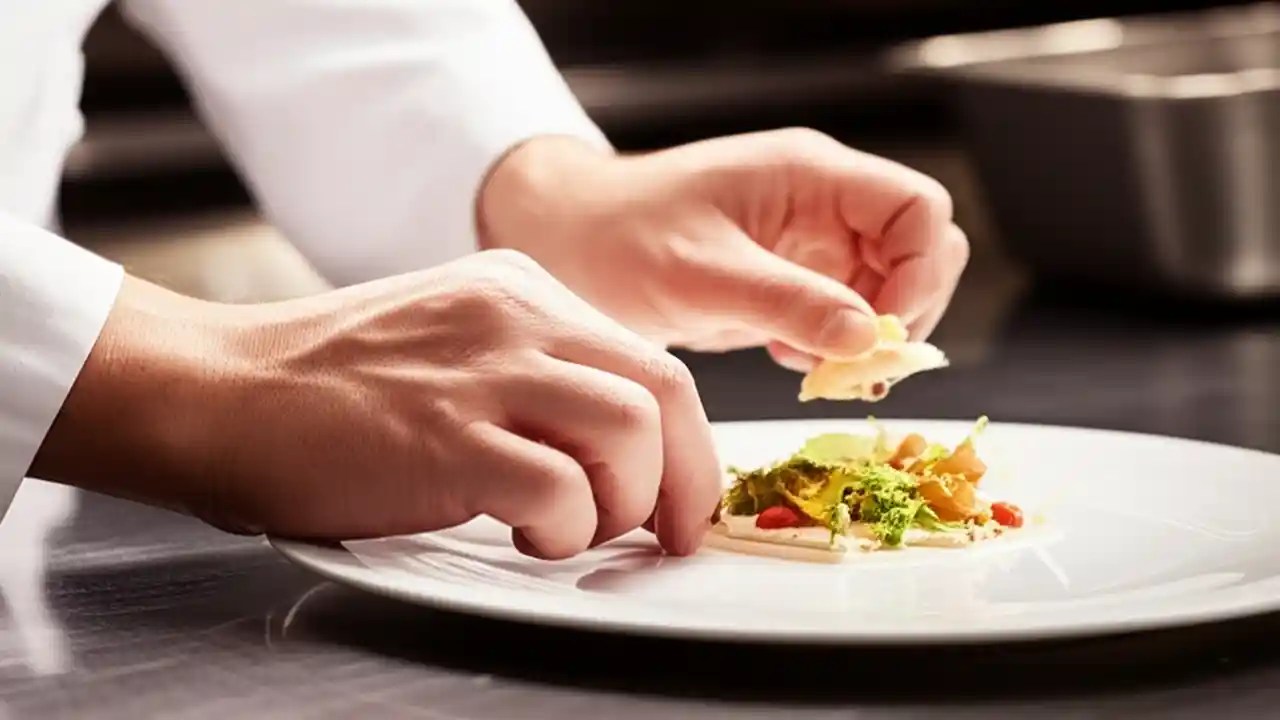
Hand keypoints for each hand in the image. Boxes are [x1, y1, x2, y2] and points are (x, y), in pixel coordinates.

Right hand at [32, 251, 720, 558]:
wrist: (218, 391)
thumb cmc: (327, 385)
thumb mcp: (452, 342)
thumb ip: (532, 371)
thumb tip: (615, 443)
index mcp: (521, 292)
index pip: (651, 360)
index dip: (687, 442)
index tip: (683, 494)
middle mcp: (514, 318)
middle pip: (664, 390)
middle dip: (688, 480)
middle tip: (671, 535)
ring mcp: (480, 372)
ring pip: (632, 431)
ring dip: (625, 503)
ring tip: (574, 529)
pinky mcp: (445, 438)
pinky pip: (559, 490)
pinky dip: (561, 530)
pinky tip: (521, 535)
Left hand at [479, 129, 967, 371]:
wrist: (563, 242)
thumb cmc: (615, 238)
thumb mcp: (700, 276)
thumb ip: (787, 303)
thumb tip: (868, 338)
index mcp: (809, 175)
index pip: (918, 211)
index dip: (920, 276)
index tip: (880, 336)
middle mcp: (819, 201)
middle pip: (917, 251)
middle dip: (901, 313)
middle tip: (856, 366)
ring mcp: (806, 240)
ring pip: (885, 287)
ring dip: (867, 336)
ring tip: (814, 366)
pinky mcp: (786, 276)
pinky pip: (844, 310)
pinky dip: (835, 344)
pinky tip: (790, 358)